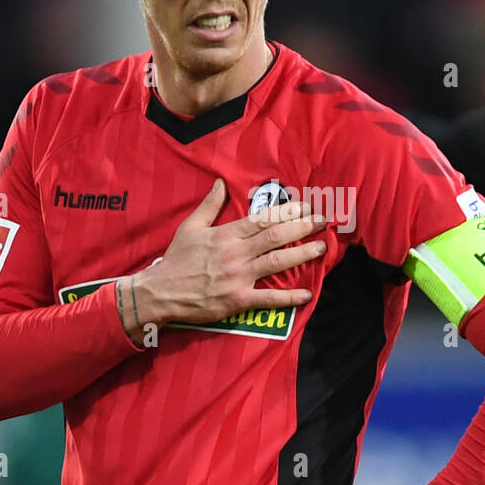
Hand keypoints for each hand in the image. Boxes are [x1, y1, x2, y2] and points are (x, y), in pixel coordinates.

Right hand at [127, 179, 327, 333]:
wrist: (160, 292)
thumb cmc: (176, 260)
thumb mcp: (190, 227)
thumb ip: (209, 205)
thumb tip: (221, 183)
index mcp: (226, 234)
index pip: (263, 219)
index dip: (288, 211)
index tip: (306, 206)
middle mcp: (236, 253)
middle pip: (276, 237)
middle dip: (303, 227)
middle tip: (324, 221)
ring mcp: (238, 277)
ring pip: (277, 262)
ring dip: (302, 255)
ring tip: (321, 248)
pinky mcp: (238, 300)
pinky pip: (268, 298)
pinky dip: (289, 297)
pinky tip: (308, 294)